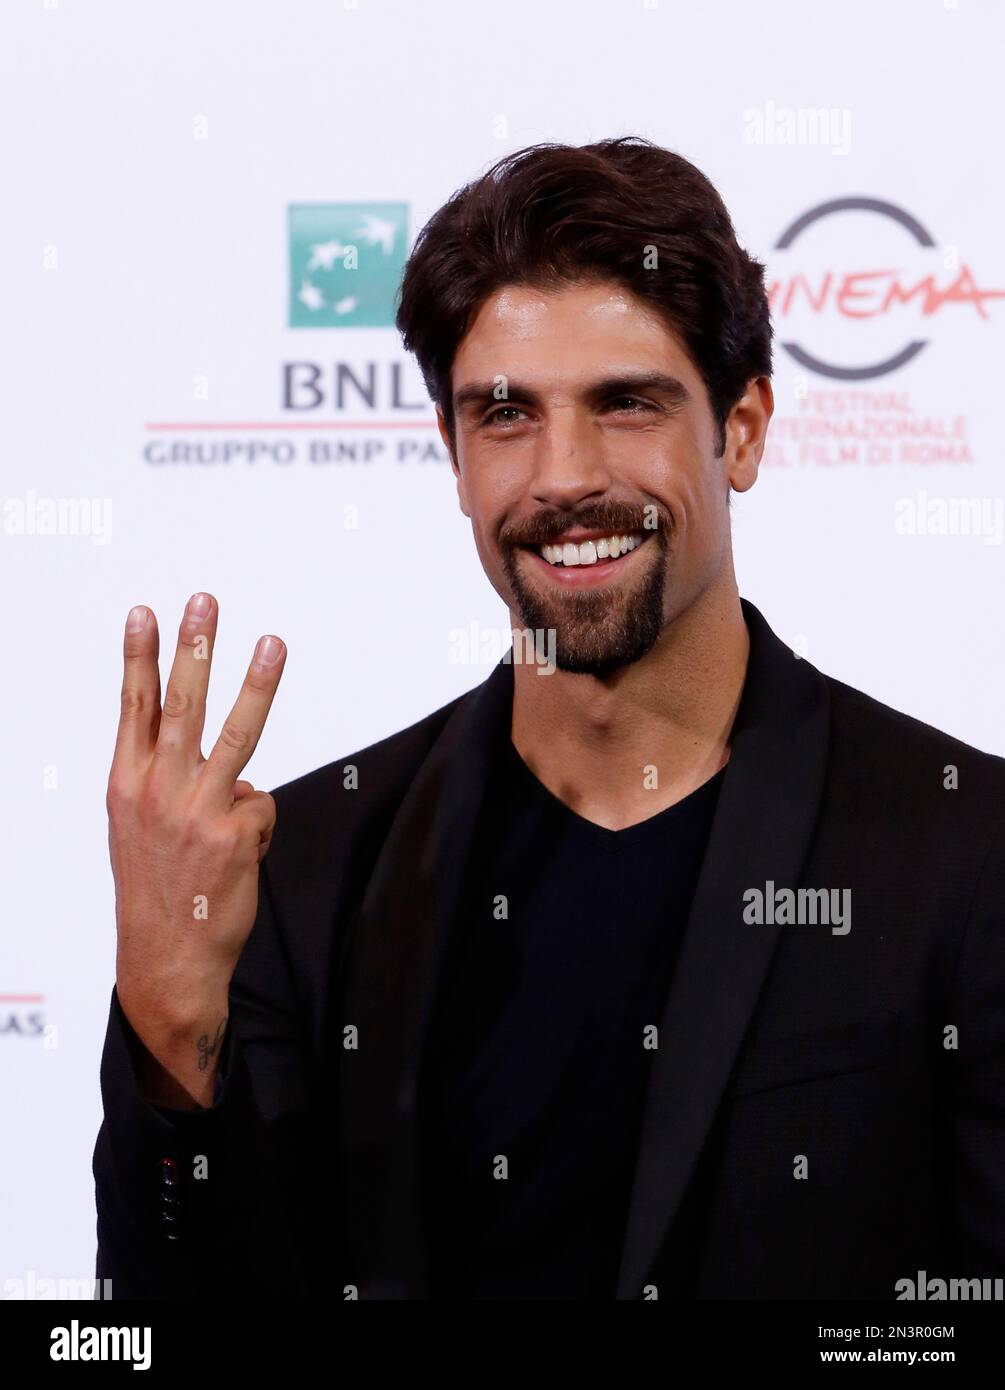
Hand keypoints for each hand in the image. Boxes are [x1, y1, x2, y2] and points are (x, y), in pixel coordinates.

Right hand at [106, 592, 285, 1103]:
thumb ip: (168, 786)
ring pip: (236, 735)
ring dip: (257, 684)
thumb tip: (229, 770)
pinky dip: (255, 824)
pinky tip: (237, 855)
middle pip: (182, 706)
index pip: (134, 709)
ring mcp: (198, 812)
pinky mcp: (236, 834)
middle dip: (195, 648)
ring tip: (274, 642)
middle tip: (204, 603)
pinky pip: (261, 805)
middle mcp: (158, 794)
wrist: (167, 961)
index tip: (146, 614)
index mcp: (127, 787)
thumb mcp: (137, 831)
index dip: (141, 659)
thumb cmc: (155, 891)